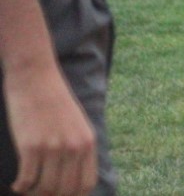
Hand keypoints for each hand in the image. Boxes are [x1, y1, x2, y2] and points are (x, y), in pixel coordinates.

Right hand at [3, 65, 96, 195]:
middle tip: (38, 194)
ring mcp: (53, 147)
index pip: (86, 184)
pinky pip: (27, 179)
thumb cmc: (53, 100)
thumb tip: (70, 174)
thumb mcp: (76, 123)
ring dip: (34, 194)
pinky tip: (17, 184)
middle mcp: (74, 147)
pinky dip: (20, 186)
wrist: (35, 77)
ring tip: (27, 190)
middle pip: (65, 190)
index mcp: (88, 142)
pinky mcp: (31, 146)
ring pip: (45, 189)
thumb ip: (77, 147)